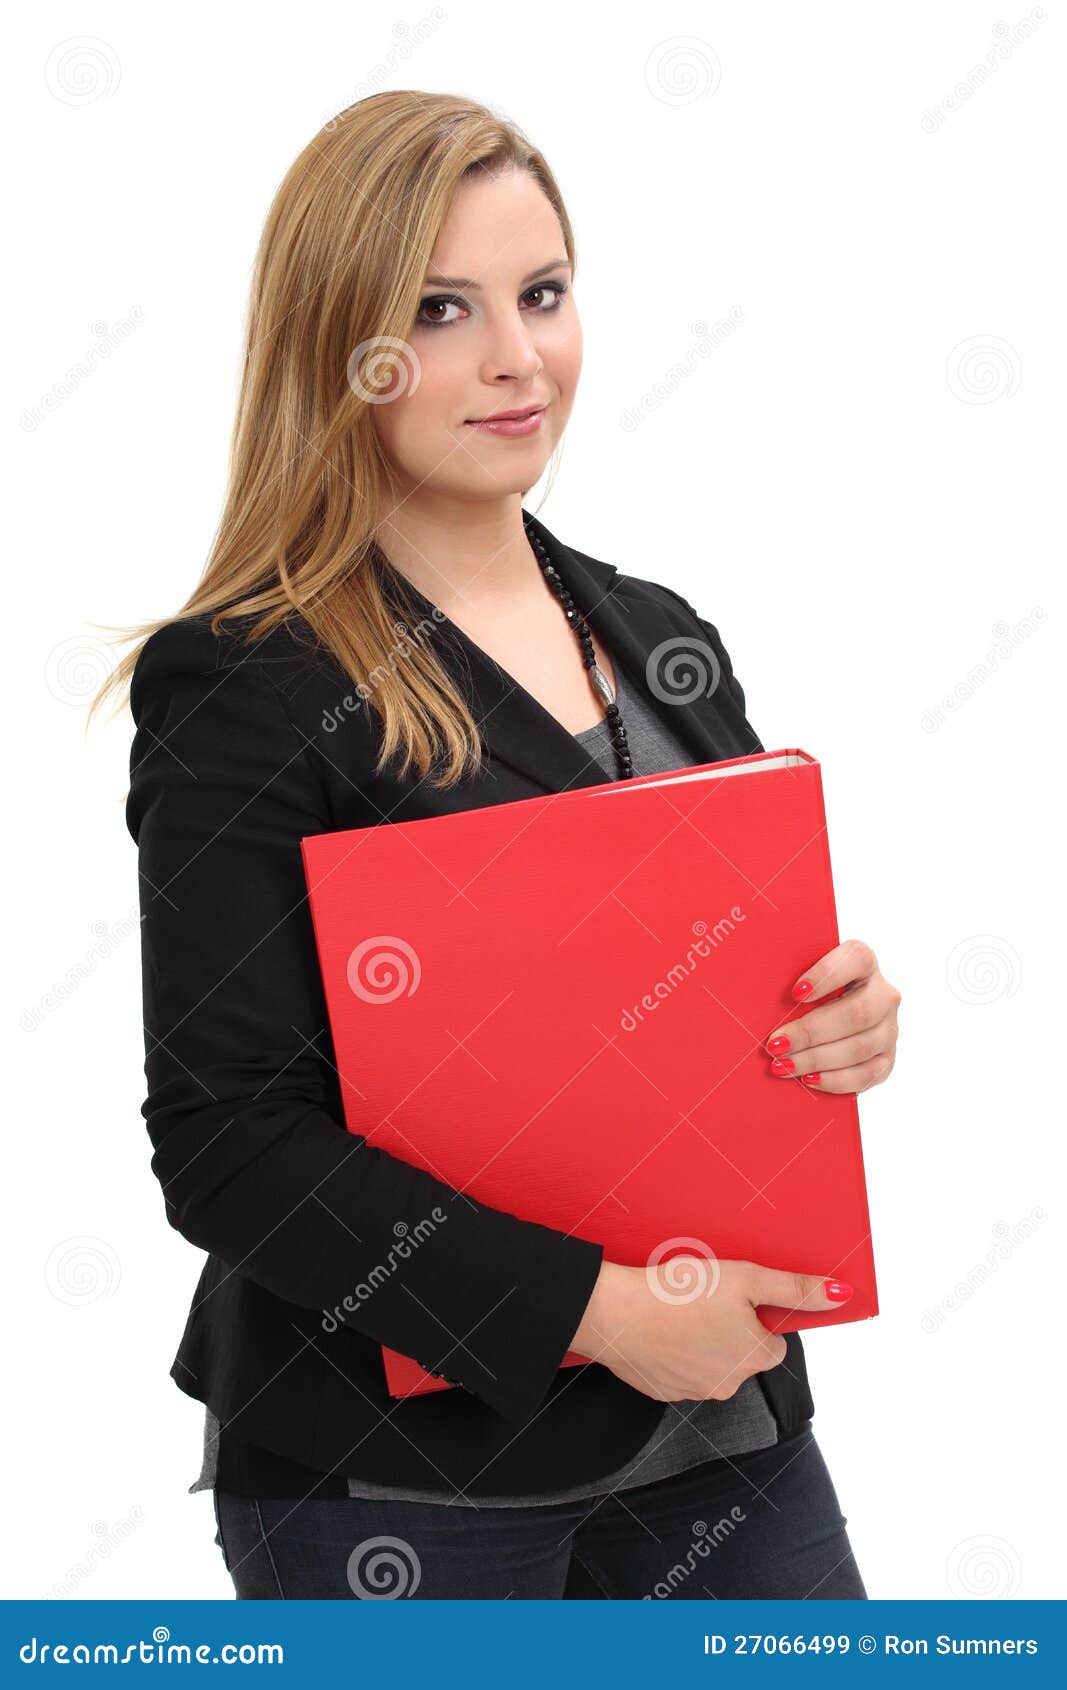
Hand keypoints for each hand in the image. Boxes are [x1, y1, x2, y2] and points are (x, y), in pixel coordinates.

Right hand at [571, 1257, 852, 1403]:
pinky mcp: (664, 1393)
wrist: (615, 1313)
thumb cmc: (678, 1292)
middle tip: (703, 1300)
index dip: (756, 1317)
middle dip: (729, 1331)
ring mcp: (695, 1392)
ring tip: (678, 1312)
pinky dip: (675, 1355)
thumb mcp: (744, 1277)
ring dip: (702, 1344)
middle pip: (743, 1355)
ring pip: (712, 1365)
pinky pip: (680, 1373)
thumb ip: (794, 1288)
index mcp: (754, 1357)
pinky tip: (660, 1330)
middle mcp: (731, 1383)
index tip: (732, 1298)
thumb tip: (841, 1296)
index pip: (774, 1342)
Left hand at [764, 938, 900, 1094]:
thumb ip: (786, 975)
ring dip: (816, 1059)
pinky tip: (808, 1080)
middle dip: (810, 1032)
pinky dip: (835, 1080)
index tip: (795, 993)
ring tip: (782, 1065)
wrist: (828, 1019)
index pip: (856, 959)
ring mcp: (889, 1028)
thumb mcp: (797, 974)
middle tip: (775, 1044)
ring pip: (860, 1047)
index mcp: (864, 962)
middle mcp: (883, 994)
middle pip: (856, 1013)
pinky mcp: (887, 1059)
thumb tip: (749, 988)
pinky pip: (866, 1074)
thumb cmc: (804, 992)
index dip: (827, 975)